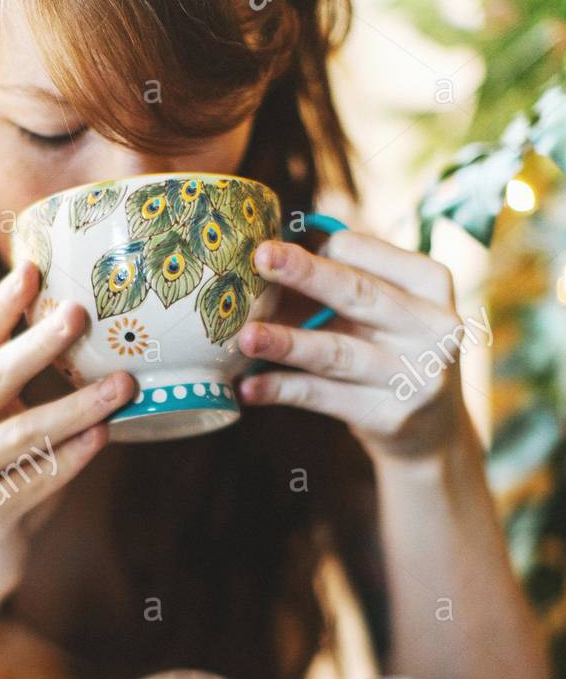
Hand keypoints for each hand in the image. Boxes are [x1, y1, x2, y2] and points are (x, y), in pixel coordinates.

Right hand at [0, 260, 133, 593]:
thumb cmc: (2, 478)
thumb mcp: (9, 426)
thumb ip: (35, 390)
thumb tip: (108, 337)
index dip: (2, 304)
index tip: (33, 266)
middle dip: (37, 344)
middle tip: (80, 313)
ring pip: (18, 434)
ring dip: (73, 408)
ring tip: (122, 386)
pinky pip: (29, 484)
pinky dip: (68, 461)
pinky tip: (101, 440)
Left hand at [236, 229, 472, 460]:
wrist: (433, 429)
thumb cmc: (395, 349)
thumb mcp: (388, 308)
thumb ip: (345, 282)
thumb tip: (269, 259)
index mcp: (432, 283)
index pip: (369, 254)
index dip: (323, 250)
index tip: (278, 249)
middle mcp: (433, 327)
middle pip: (358, 294)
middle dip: (306, 274)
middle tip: (261, 258)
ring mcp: (413, 376)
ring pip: (337, 351)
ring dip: (286, 342)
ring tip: (244, 336)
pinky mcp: (387, 417)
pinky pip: (322, 396)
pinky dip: (282, 389)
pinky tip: (249, 387)